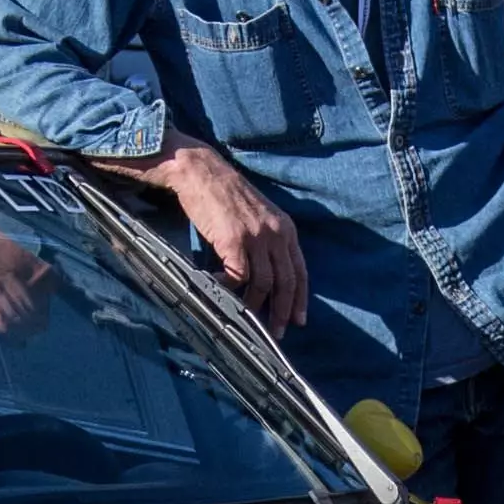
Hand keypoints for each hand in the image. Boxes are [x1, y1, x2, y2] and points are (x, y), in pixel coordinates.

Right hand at [156, 143, 308, 329]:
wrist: (202, 172)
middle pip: (286, 281)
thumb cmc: (226, 194)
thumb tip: (268, 275)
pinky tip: (220, 289)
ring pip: (263, 283)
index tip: (299, 320)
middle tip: (277, 332)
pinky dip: (230, 288)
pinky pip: (237, 276)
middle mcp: (276, 233)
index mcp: (285, 228)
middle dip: (283, 310)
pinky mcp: (234, 240)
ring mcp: (256, 237)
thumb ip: (268, 240)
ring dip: (255, 305)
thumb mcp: (259, 215)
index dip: (301, 298)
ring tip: (247, 317)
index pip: (300, 270)